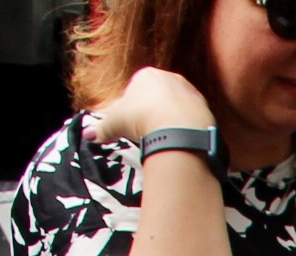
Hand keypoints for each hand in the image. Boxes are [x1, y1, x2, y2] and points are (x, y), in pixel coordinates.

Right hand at [81, 65, 218, 145]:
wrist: (180, 128)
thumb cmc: (142, 119)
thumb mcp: (115, 123)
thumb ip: (101, 128)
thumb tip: (88, 135)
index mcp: (147, 75)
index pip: (135, 89)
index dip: (130, 108)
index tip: (130, 124)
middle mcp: (171, 78)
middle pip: (158, 97)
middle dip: (152, 113)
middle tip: (147, 132)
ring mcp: (191, 92)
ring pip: (177, 107)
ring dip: (170, 120)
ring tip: (164, 138)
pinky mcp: (206, 108)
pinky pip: (192, 118)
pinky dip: (186, 128)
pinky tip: (181, 139)